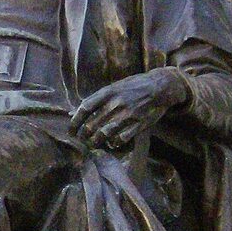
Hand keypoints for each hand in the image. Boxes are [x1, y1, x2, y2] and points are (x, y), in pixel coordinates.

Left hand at [69, 68, 188, 148]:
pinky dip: (114, 144)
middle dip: (84, 136)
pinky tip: (112, 144)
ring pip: (104, 134)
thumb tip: (72, 112)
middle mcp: (115, 103)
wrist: (160, 86)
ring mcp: (127, 114)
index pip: (84, 108)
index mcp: (107, 92)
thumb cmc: (133, 87)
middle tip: (82, 140)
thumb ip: (94, 100)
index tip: (71, 132)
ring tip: (93, 144)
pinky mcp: (139, 124)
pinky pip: (121, 139)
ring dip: (96, 142)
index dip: (75, 122)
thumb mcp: (113, 88)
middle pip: (91, 124)